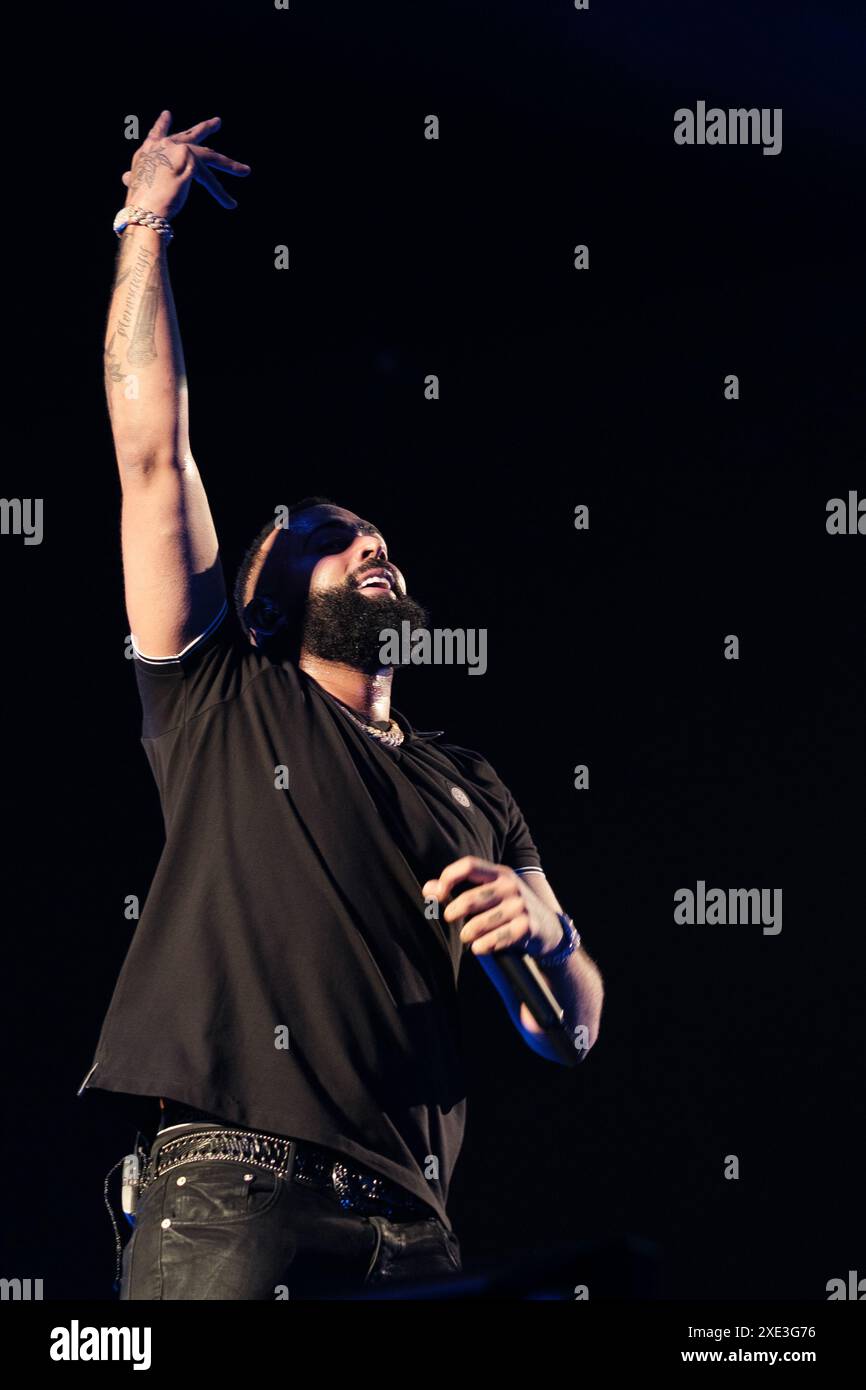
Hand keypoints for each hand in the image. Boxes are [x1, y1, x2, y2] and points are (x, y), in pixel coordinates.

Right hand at [120, 109, 250, 219]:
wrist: (145, 208)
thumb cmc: (139, 203)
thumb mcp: (135, 185)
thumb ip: (133, 178)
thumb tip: (125, 177)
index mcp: (148, 151)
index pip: (156, 134)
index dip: (162, 124)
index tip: (167, 113)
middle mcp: (164, 145)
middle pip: (191, 136)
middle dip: (206, 128)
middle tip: (218, 122)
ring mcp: (178, 150)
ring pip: (210, 157)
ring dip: (230, 165)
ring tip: (245, 171)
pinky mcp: (191, 160)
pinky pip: (211, 180)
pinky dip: (220, 194)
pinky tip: (230, 203)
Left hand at [421, 856, 562, 956]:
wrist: (550, 928)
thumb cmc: (511, 908)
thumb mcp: (490, 892)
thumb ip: (459, 888)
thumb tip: (428, 888)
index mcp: (500, 873)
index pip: (469, 865)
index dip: (449, 877)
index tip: (438, 894)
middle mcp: (510, 886)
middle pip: (470, 897)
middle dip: (454, 910)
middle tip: (449, 918)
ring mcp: (520, 906)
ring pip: (481, 922)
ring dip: (468, 933)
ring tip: (467, 936)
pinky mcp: (526, 927)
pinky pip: (496, 939)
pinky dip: (483, 946)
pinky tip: (479, 948)